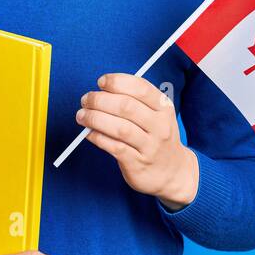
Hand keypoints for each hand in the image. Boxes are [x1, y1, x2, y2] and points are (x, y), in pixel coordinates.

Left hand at [76, 72, 199, 209]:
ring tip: (82, 116)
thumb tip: (100, 93)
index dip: (117, 82)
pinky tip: (89, 133)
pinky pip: (115, 147)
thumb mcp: (156, 115)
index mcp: (164, 107)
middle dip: (100, 100)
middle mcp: (160, 126)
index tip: (101, 82)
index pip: (141, 88)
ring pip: (120, 128)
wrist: (172, 172)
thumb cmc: (155, 137)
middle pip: (126, 107)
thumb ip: (134, 101)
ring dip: (95, 119)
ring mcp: (150, 146)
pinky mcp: (138, 163)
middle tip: (86, 100)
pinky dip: (98, 138)